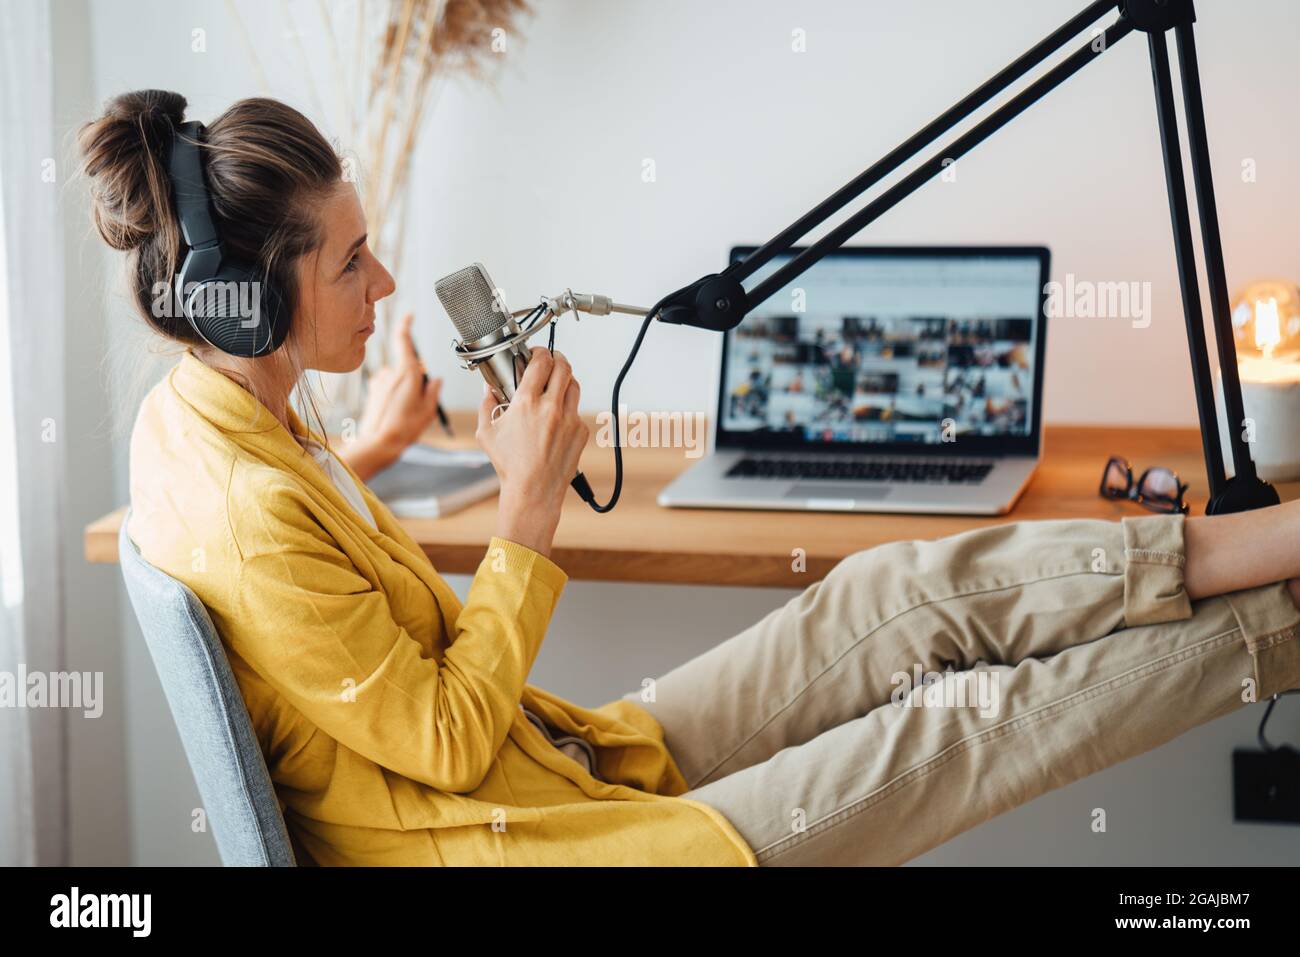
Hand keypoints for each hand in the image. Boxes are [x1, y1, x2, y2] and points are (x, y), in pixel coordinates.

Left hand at [342, 313, 441, 480]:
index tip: (409, 315)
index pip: (403, 339)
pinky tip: (396, 411)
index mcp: (406, 373)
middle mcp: (390, 373)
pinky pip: (388, 385)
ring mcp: (379, 381)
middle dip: (416, 378)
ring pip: (398, 377)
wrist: (377, 443)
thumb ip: (433, 392)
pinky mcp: (373, 390)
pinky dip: (394, 394)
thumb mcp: (428, 411)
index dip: (406, 324)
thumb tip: (434, 381)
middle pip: (408, 365)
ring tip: (406, 411)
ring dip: (404, 388)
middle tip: (420, 401)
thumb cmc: (403, 429)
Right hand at [475, 346, 589, 556]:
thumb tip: (487, 388)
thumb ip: (486, 404)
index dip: (539, 351)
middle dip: (557, 358)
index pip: (541, 361)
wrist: (533, 491)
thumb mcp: (487, 433)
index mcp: (527, 403)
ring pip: (574, 385)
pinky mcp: (580, 432)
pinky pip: (577, 411)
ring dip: (565, 380)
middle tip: (550, 361)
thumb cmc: (510, 466)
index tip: (536, 353)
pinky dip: (567, 409)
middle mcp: (552, 407)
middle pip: (564, 366)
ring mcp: (570, 419)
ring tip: (555, 384)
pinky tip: (556, 419)